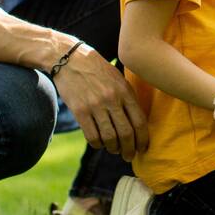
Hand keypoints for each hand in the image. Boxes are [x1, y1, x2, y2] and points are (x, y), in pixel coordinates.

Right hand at [50, 43, 149, 160]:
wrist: (70, 59)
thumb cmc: (97, 69)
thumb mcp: (118, 78)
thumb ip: (128, 97)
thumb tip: (138, 122)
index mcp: (124, 91)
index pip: (139, 121)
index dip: (143, 139)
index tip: (143, 148)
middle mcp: (112, 99)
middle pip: (126, 133)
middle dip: (130, 149)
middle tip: (129, 156)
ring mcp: (95, 105)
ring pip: (109, 137)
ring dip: (113, 149)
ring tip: (114, 150)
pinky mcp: (80, 111)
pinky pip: (92, 136)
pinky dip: (98, 144)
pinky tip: (99, 143)